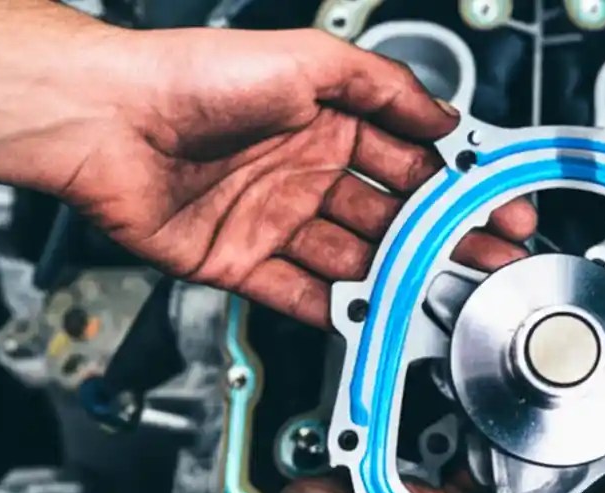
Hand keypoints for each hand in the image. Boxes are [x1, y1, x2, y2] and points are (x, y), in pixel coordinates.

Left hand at [63, 27, 532, 325]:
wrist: (106, 121)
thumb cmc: (192, 76)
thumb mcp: (309, 60)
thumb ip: (384, 86)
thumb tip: (442, 113)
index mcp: (328, 122)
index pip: (413, 163)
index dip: (460, 187)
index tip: (498, 207)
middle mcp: (306, 172)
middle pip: (394, 218)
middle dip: (447, 242)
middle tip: (490, 263)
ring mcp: (275, 219)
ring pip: (356, 259)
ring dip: (402, 280)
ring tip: (445, 296)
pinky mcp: (241, 262)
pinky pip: (300, 294)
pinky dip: (337, 311)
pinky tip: (373, 319)